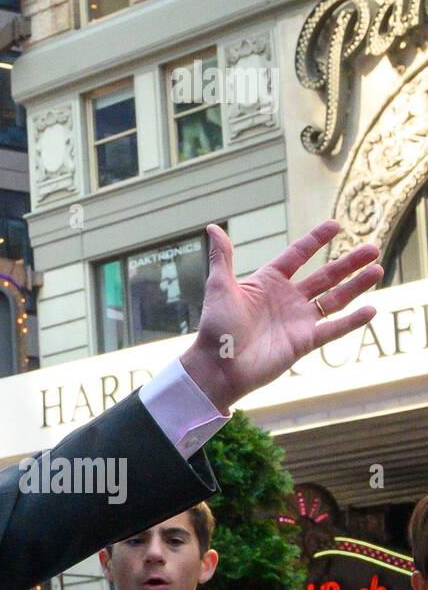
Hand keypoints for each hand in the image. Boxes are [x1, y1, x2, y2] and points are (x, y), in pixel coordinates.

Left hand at [180, 221, 380, 413]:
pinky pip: (333, 329)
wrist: (219, 365)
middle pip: (324, 276)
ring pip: (334, 299)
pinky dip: (352, 321)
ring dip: (356, 286)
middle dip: (348, 263)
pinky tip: (371, 309)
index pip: (297, 256)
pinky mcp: (305, 341)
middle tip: (373, 248)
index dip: (315, 240)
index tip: (336, 225)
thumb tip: (213, 227)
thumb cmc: (216, 326)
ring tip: (377, 270)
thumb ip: (222, 257)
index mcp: (267, 282)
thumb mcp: (220, 286)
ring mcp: (298, 320)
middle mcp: (286, 299)